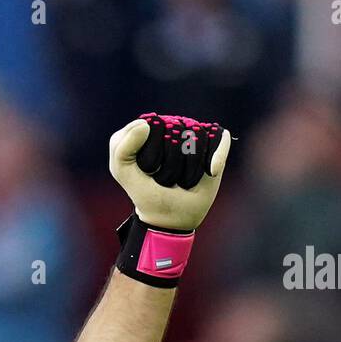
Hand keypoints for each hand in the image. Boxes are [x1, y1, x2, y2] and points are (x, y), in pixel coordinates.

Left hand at [109, 113, 230, 231]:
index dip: (151, 154)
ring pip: (198, 136)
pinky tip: (208, 171)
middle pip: (176, 132)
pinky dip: (215, 157)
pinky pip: (219, 138)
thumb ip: (121, 148)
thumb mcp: (123, 173)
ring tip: (181, 178)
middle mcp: (173, 127)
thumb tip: (144, 124)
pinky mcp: (215, 142)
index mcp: (150, 129)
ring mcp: (195, 134)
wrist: (172, 217)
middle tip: (165, 178)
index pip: (153, 127)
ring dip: (189, 166)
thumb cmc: (147, 193)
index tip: (148, 172)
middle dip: (170, 163)